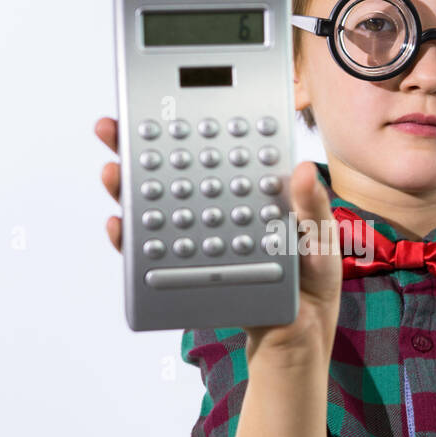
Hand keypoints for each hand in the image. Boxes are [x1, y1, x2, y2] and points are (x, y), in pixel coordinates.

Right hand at [94, 116, 342, 364]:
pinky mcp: (186, 273)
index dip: (187, 123)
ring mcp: (198, 239)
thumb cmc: (312, 280)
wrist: (296, 336)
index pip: (214, 150)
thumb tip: (303, 170)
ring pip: (154, 208)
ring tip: (113, 172)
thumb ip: (311, 208)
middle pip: (171, 172)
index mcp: (248, 191)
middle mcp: (216, 209)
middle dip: (136, 148)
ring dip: (126, 189)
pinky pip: (152, 256)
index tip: (164, 100)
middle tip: (112, 128)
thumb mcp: (322, 239)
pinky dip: (132, 241)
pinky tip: (121, 227)